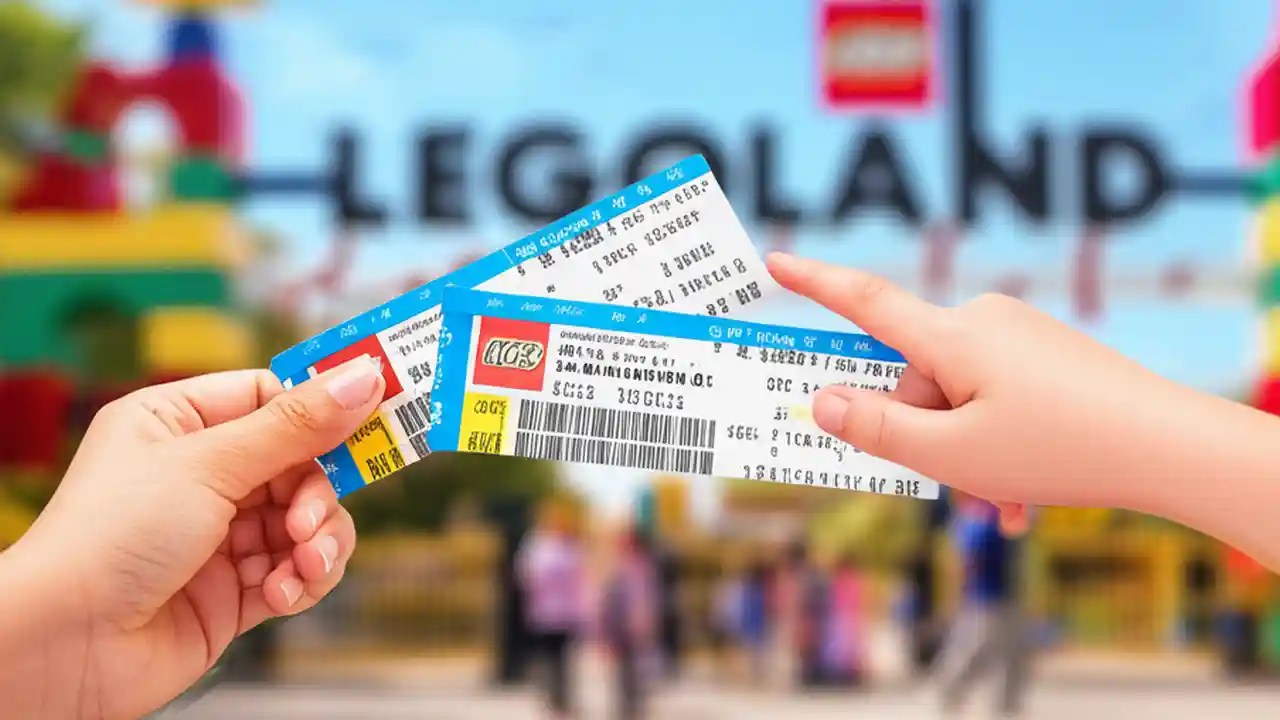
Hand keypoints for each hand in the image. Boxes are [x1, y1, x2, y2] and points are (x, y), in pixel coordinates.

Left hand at [0, 357, 383, 718]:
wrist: (66, 646)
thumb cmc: (113, 535)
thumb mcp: (212, 464)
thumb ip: (297, 425)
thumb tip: (366, 375)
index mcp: (178, 423)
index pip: (272, 397)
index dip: (323, 407)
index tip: (378, 413)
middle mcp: (200, 474)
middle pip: (301, 463)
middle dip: (317, 494)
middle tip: (309, 519)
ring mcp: (219, 535)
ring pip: (308, 521)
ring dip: (317, 541)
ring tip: (302, 562)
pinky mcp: (235, 590)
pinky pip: (296, 570)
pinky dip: (301, 580)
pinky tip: (282, 592)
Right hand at [766, 253, 1279, 546]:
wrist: (1172, 446)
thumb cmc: (1059, 449)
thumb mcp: (952, 455)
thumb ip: (876, 430)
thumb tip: (821, 401)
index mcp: (952, 336)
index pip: (864, 300)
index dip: (813, 282)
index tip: (773, 258)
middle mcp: (982, 321)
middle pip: (915, 380)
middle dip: (924, 438)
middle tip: (961, 493)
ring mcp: (1018, 335)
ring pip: (957, 397)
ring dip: (965, 453)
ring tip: (1003, 508)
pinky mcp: (1046, 353)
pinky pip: (995, 396)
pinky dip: (997, 443)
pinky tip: (1023, 497)